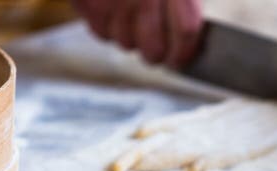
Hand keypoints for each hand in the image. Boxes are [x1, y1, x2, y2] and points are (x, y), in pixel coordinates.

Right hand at [73, 0, 202, 65]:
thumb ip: (185, 0)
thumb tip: (189, 37)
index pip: (186, 32)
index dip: (184, 53)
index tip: (180, 60)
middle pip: (153, 48)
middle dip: (156, 54)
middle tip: (156, 49)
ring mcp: (112, 0)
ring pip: (125, 43)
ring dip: (131, 39)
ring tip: (132, 18)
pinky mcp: (87, 3)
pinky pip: (100, 32)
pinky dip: (107, 28)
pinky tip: (113, 10)